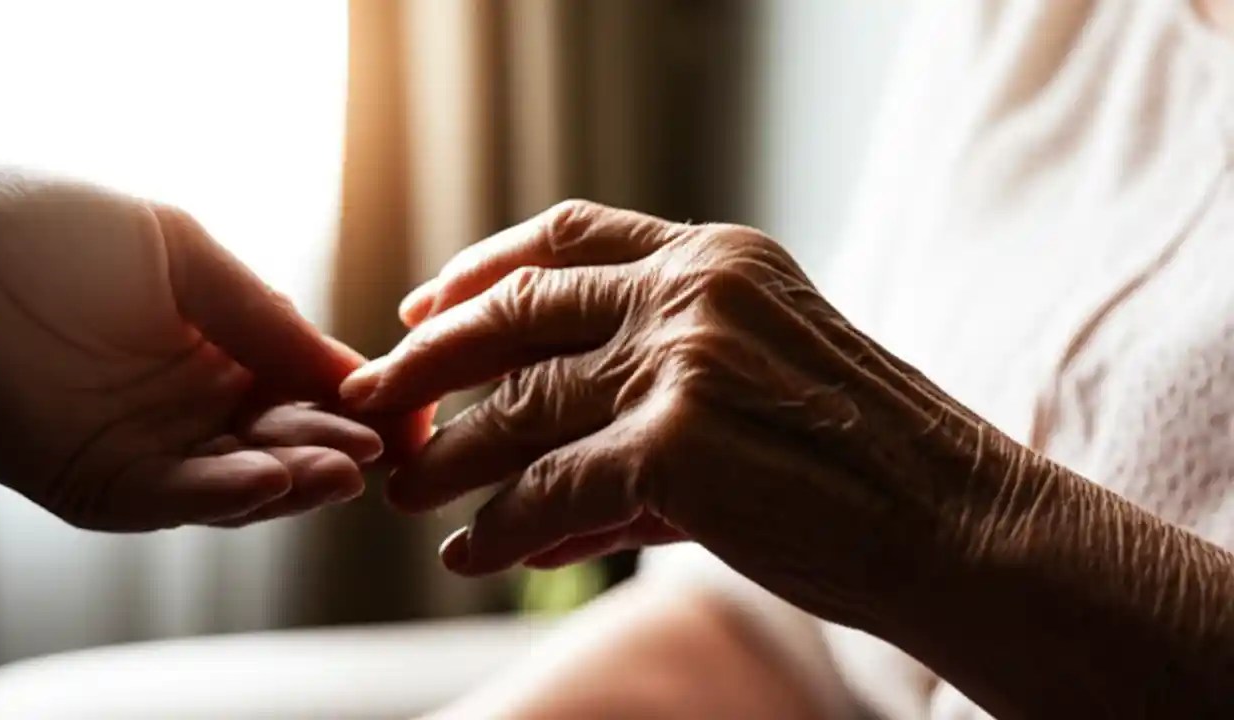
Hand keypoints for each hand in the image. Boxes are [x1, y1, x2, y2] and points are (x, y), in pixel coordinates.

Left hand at [0, 169, 430, 530]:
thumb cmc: (50, 224)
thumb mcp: (183, 253)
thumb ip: (262, 315)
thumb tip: (351, 368)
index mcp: (222, 350)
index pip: (309, 388)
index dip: (365, 400)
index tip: (422, 408)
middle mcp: (195, 409)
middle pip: (289, 443)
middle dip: (344, 446)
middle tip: (396, 447)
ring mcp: (151, 451)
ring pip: (242, 483)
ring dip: (300, 479)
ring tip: (350, 466)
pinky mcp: (100, 485)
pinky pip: (173, 499)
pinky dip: (226, 493)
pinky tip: (274, 476)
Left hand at [341, 200, 983, 627]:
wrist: (962, 527)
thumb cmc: (868, 463)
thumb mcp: (762, 390)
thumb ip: (653, 408)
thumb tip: (542, 478)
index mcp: (720, 259)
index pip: (571, 237)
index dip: (482, 267)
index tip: (424, 304)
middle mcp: (696, 292)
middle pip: (520, 310)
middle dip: (431, 358)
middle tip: (374, 399)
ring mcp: (683, 363)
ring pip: (520, 405)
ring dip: (450, 453)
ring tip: (405, 490)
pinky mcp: (674, 447)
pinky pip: (551, 489)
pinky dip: (503, 527)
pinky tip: (474, 553)